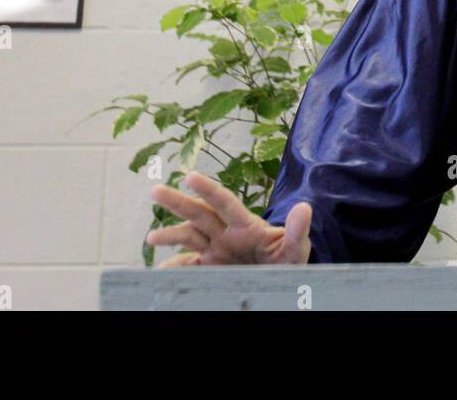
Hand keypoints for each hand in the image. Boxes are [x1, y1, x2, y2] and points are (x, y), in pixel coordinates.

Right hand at [147, 170, 312, 266]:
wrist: (279, 280)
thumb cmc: (288, 259)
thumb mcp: (296, 248)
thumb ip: (298, 231)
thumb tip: (305, 207)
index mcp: (245, 224)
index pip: (225, 202)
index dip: (208, 189)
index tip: (190, 176)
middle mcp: (225, 233)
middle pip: (198, 213)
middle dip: (177, 201)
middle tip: (155, 191)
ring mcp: (214, 250)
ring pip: (187, 236)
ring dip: (169, 234)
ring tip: (151, 237)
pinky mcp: (208, 267)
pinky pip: (186, 266)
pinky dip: (171, 268)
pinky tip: (159, 272)